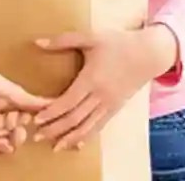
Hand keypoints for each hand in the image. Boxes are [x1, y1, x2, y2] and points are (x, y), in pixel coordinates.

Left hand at [32, 26, 177, 150]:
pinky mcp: (116, 108)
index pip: (68, 101)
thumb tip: (37, 42)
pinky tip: (77, 144)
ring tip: (54, 147)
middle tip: (37, 136)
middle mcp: (101, 96)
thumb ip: (63, 41)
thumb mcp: (90, 38)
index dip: (52, 112)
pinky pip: (100, 126)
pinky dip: (87, 136)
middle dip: (55, 129)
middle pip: (75, 118)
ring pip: (87, 127)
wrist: (149, 54)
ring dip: (70, 137)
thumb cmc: (118, 43)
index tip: (36, 119)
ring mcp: (110, 104)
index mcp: (92, 79)